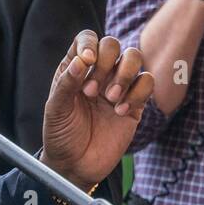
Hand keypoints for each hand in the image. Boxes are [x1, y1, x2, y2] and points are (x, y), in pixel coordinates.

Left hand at [41, 31, 152, 190]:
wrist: (76, 165)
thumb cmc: (61, 136)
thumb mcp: (56, 109)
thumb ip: (66, 83)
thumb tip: (81, 59)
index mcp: (75, 69)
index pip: (86, 38)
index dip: (89, 43)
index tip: (87, 61)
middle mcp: (98, 73)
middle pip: (113, 44)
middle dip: (106, 62)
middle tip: (92, 91)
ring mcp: (118, 86)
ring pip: (134, 57)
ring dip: (124, 74)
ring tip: (110, 99)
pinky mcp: (135, 103)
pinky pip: (147, 82)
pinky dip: (137, 93)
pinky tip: (121, 111)